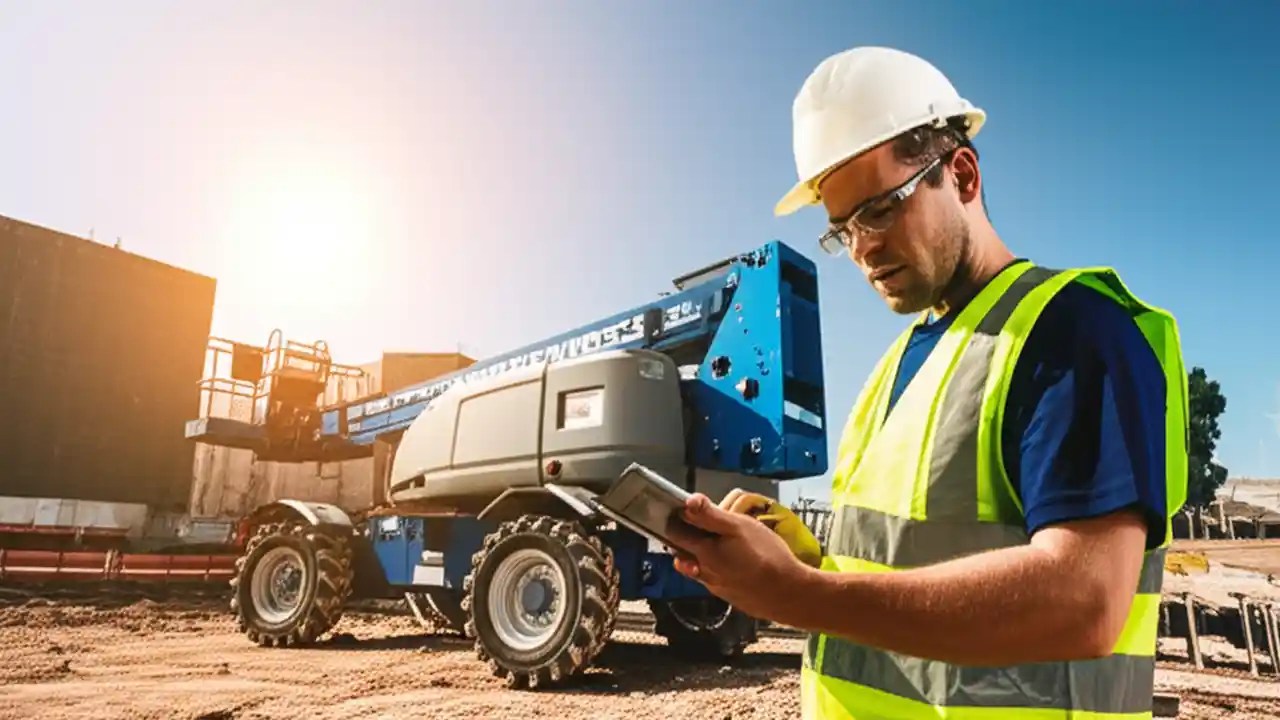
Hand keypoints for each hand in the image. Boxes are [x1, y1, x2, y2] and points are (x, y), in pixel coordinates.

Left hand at [666, 492, 813, 624]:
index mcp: (702, 553)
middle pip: (684, 552)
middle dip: (688, 537)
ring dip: (702, 554)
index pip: (674, 533)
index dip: (675, 519)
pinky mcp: (731, 596)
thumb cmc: (766, 555)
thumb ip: (710, 515)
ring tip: (718, 542)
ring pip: (699, 567)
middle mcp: (703, 573)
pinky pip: (716, 579)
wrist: (788, 594)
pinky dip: (719, 569)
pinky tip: (736, 563)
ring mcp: (716, 587)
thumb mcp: (739, 526)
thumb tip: (687, 501)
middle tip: (700, 523)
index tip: (682, 509)